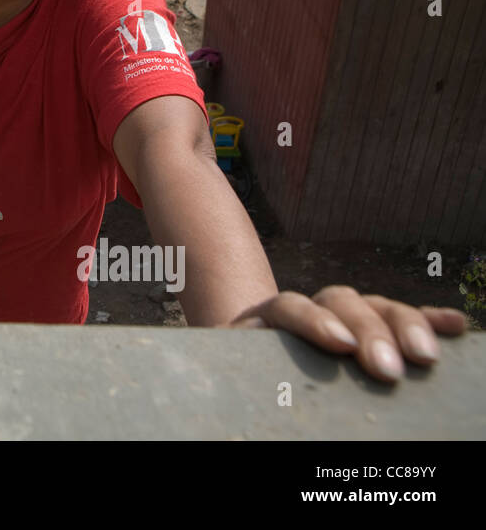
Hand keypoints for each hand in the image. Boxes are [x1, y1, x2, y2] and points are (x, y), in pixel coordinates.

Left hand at [226, 285, 466, 382]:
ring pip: (375, 306)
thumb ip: (225, 369)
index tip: (339, 344)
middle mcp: (309, 308)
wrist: (242, 364)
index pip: (291, 305)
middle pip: (341, 302)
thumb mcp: (224, 371)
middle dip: (369, 332)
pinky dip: (428, 321)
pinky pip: (402, 320)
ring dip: (405, 326)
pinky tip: (454, 326)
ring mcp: (342, 316)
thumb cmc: (235, 376)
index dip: (315, 321)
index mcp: (267, 317)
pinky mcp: (368, 329)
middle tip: (387, 369)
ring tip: (426, 357)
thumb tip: (232, 368)